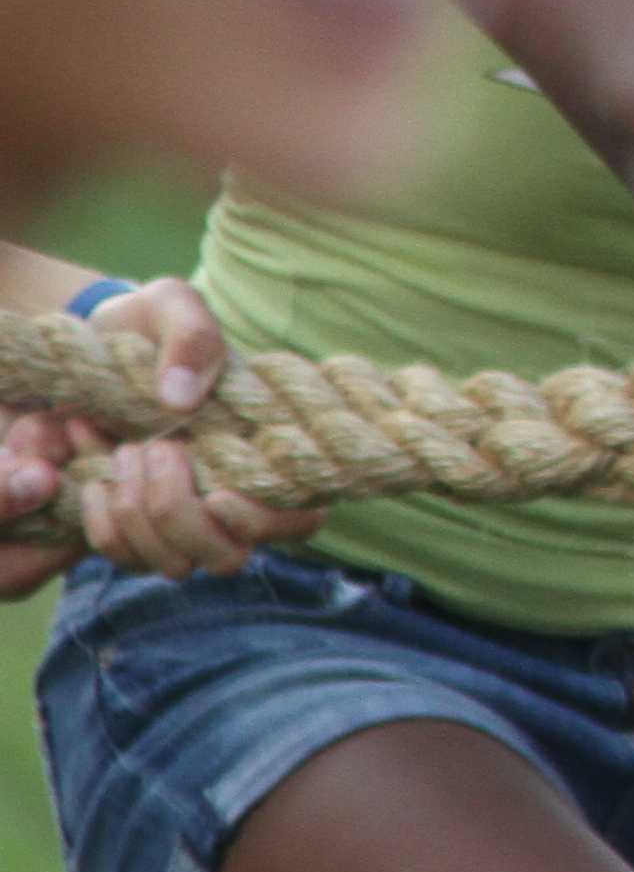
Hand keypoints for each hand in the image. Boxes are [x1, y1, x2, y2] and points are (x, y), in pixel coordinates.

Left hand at [0, 283, 319, 595]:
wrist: (99, 347)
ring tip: (124, 450)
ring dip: (139, 514)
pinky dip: (102, 519)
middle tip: (153, 448)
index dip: (264, 520)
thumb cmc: (152, 325)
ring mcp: (186, 524)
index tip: (219, 492)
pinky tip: (95, 471)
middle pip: (229, 556)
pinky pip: (123, 555)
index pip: (300, 519)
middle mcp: (235, 502)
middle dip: (180, 513)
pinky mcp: (138, 531)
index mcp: (270, 454)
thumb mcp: (171, 307)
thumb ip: (191, 337)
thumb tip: (181, 399)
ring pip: (176, 565)